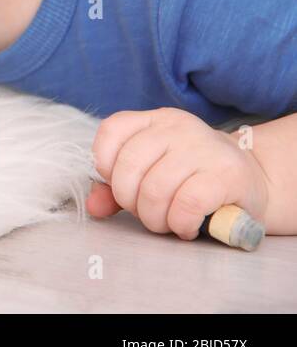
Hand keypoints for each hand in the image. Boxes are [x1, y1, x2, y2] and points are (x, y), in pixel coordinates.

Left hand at [87, 107, 272, 238]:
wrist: (253, 180)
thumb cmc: (192, 178)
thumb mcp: (153, 172)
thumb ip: (117, 187)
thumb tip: (93, 206)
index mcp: (155, 120)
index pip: (112, 130)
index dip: (105, 164)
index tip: (121, 185)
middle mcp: (178, 127)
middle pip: (129, 166)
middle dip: (129, 201)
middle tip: (145, 213)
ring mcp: (204, 147)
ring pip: (154, 188)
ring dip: (154, 218)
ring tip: (166, 223)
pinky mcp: (226, 174)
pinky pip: (186, 203)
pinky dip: (179, 223)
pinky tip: (186, 226)